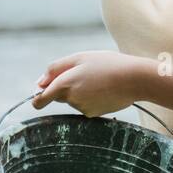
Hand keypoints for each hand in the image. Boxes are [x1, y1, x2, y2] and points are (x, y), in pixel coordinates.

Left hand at [30, 50, 145, 117]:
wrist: (134, 79)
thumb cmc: (106, 64)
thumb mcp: (79, 58)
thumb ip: (54, 69)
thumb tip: (38, 84)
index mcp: (64, 84)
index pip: (40, 100)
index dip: (37, 97)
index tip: (38, 95)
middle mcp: (71, 99)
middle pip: (58, 96)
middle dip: (64, 88)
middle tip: (83, 74)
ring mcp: (82, 109)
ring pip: (73, 100)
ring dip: (79, 91)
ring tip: (98, 79)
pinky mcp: (93, 114)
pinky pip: (85, 105)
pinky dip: (90, 98)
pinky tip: (103, 89)